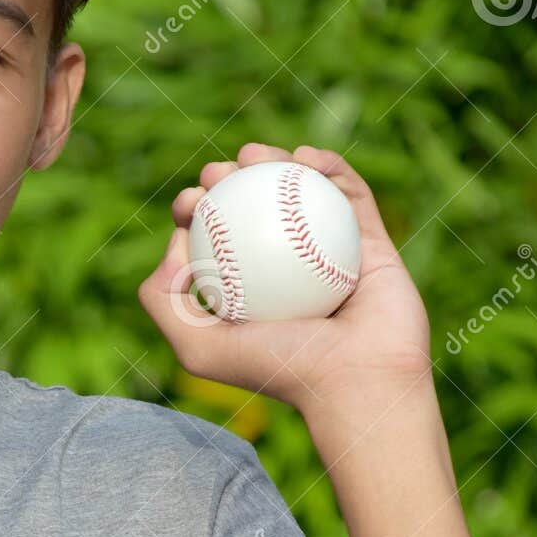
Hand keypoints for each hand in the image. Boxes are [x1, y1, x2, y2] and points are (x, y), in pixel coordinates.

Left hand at [137, 143, 432, 420]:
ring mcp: (333, 255)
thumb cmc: (281, 369)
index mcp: (251, 293)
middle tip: (219, 172)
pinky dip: (330, 167)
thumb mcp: (196, 348)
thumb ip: (162, 300)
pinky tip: (304, 156)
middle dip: (229, 177)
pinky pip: (351, 195)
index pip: (215, 238)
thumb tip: (174, 242)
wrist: (360, 382)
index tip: (189, 202)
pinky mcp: (373, 244)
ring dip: (275, 160)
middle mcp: (289, 273)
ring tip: (255, 154)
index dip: (195, 209)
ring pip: (302, 194)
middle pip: (254, 208)